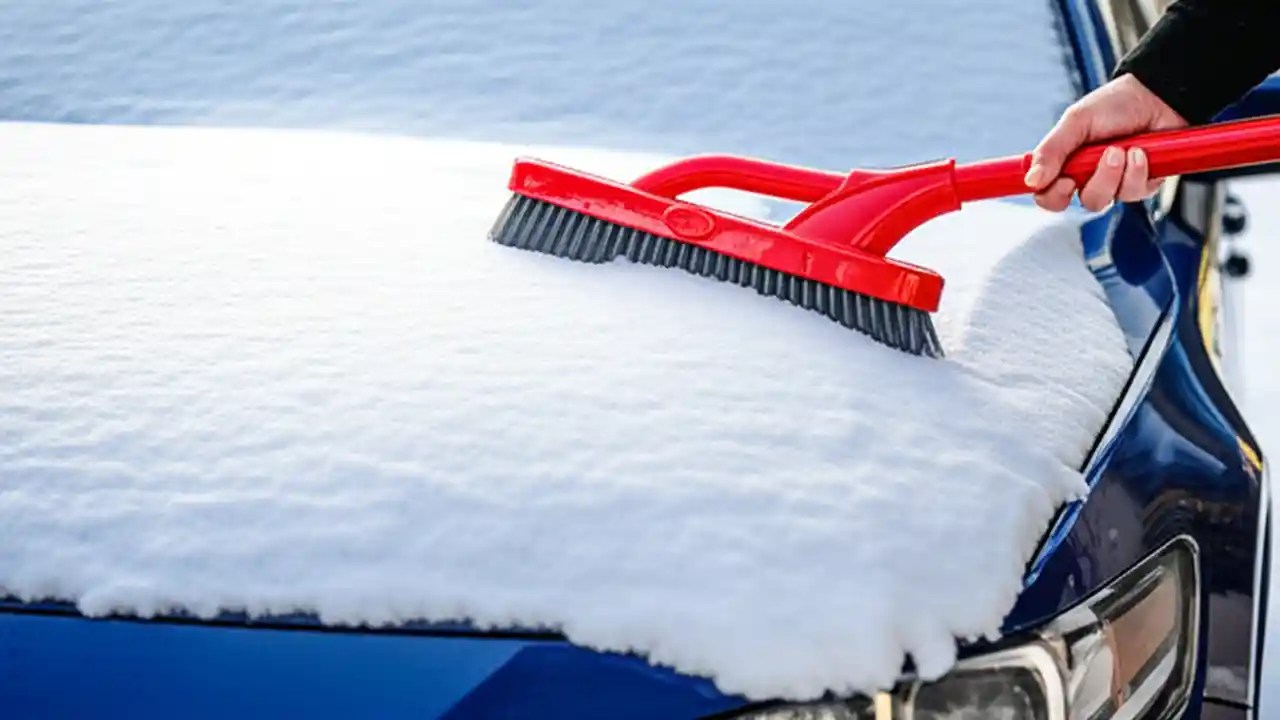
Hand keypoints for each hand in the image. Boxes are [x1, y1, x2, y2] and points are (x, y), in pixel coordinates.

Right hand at [1025, 73, 1187, 211]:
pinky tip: (1141, 151)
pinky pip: (1134, 193)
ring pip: (1109, 200)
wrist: (1159, 95)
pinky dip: (1137, 172)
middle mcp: (1090, 177)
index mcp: (1067, 163)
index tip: (1064, 180)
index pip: (1049, 195)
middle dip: (1096, 182)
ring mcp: (1117, 183)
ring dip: (1117, 174)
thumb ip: (1051, 151)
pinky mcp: (1142, 184)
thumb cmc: (1116, 104)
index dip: (1053, 196)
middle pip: (1084, 203)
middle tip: (1104, 156)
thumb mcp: (1077, 121)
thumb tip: (1031, 180)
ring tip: (1125, 148)